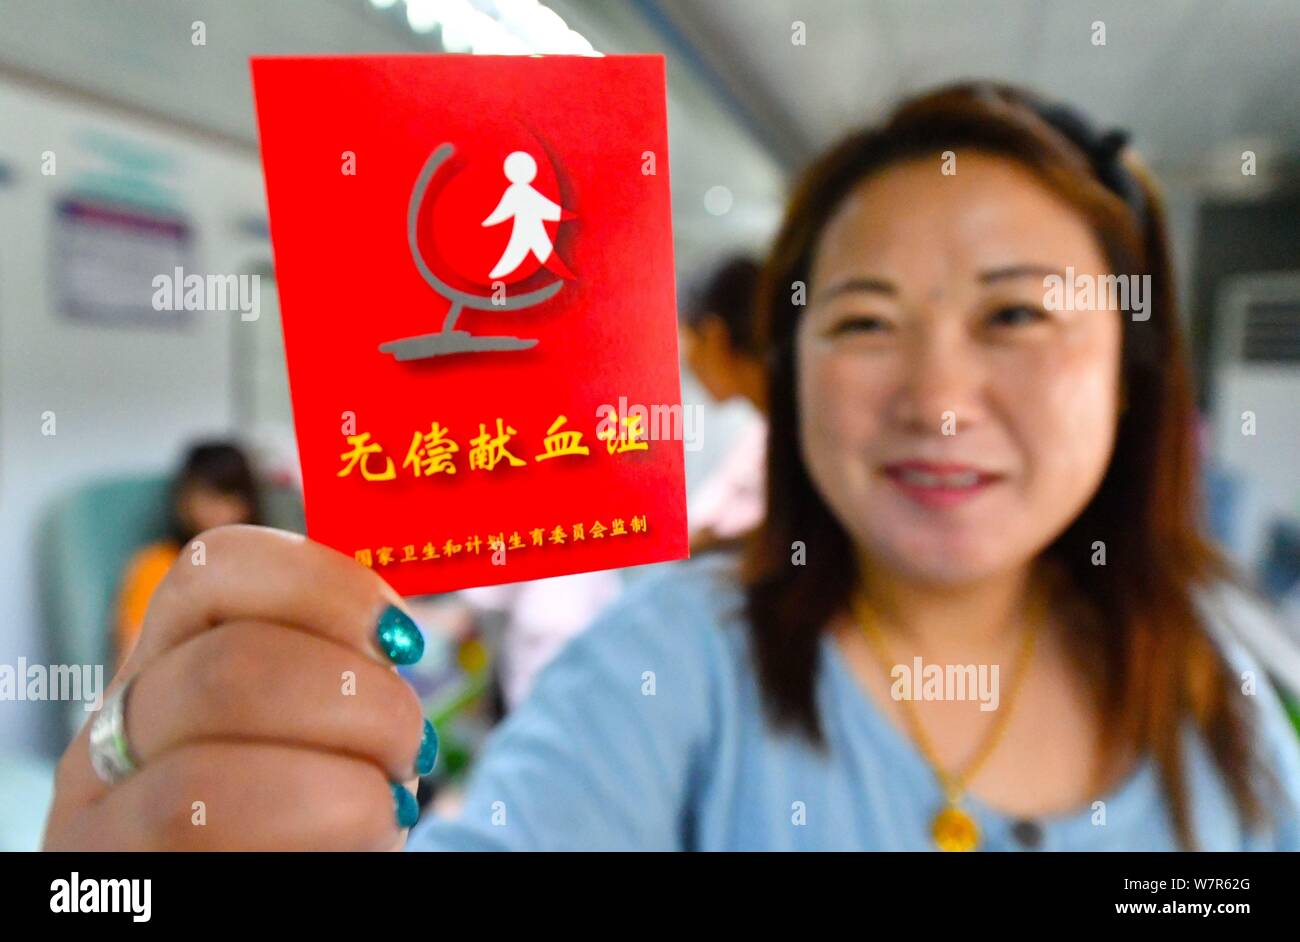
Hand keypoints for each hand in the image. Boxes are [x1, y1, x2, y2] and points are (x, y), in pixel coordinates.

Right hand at [43, 525, 432, 850]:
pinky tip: (361, 840)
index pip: (214, 567)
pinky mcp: (126, 889)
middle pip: (226, 669)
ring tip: (388, 806)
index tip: (400, 637)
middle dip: (354, 701)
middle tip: (411, 744)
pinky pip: (213, 852)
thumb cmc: (319, 817)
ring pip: (201, 784)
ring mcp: (104, 822)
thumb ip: (338, 669)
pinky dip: (321, 841)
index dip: (324, 585)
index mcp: (164, 663)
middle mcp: (113, 733)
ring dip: (340, 790)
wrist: (280, 910)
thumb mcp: (329, 727)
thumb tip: (392, 632)